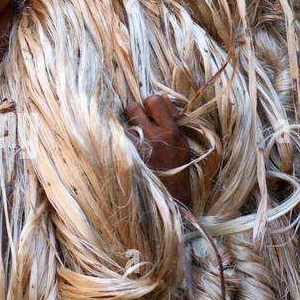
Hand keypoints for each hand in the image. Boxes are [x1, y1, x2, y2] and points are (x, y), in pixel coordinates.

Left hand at [125, 95, 192, 210]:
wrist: (170, 199)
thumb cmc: (178, 171)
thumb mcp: (183, 145)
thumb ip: (172, 124)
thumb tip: (161, 105)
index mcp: (170, 131)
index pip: (154, 100)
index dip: (151, 103)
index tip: (152, 112)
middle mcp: (152, 136)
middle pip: (133, 107)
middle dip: (134, 111)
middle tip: (138, 121)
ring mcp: (136, 147)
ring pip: (121, 122)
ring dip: (125, 125)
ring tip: (131, 135)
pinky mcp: (124, 157)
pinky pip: (116, 139)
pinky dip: (118, 140)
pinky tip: (124, 147)